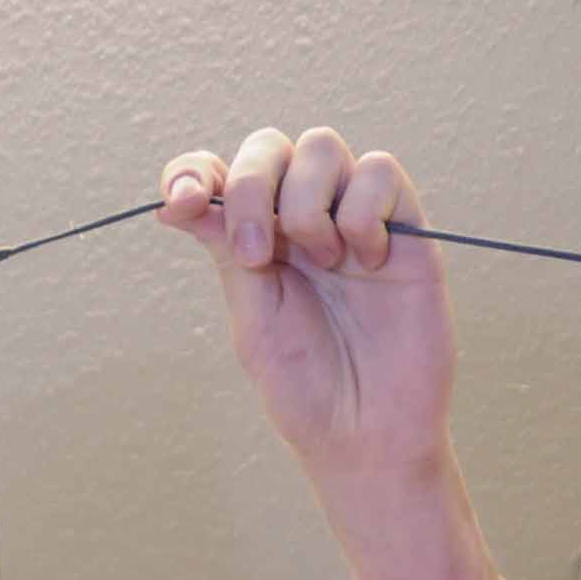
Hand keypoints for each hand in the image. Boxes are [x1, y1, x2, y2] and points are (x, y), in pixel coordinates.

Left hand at [155, 130, 454, 480]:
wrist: (368, 432)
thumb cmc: (309, 390)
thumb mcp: (253, 321)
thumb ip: (227, 252)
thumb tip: (178, 199)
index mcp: (257, 241)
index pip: (219, 176)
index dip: (193, 170)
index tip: (180, 198)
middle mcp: (301, 219)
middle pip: (269, 147)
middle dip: (253, 187)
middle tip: (257, 253)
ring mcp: (351, 216)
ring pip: (322, 147)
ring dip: (308, 204)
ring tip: (326, 263)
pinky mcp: (402, 223)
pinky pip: (380, 170)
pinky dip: (363, 211)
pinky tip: (369, 262)